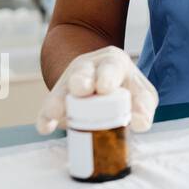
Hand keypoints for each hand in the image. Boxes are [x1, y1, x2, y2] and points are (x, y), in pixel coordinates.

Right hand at [36, 45, 157, 134]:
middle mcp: (86, 68)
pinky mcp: (56, 102)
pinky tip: (45, 127)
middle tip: (82, 90)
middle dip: (81, 81)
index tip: (104, 87)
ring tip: (56, 112)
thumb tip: (140, 124)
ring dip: (58, 102)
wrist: (101, 84)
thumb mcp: (141, 93)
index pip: (110, 66)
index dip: (107, 76)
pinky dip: (45, 118)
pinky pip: (47, 109)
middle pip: (81, 73)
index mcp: (111, 62)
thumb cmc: (126, 88)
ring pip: (61, 91)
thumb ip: (143, 106)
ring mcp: (68, 84)